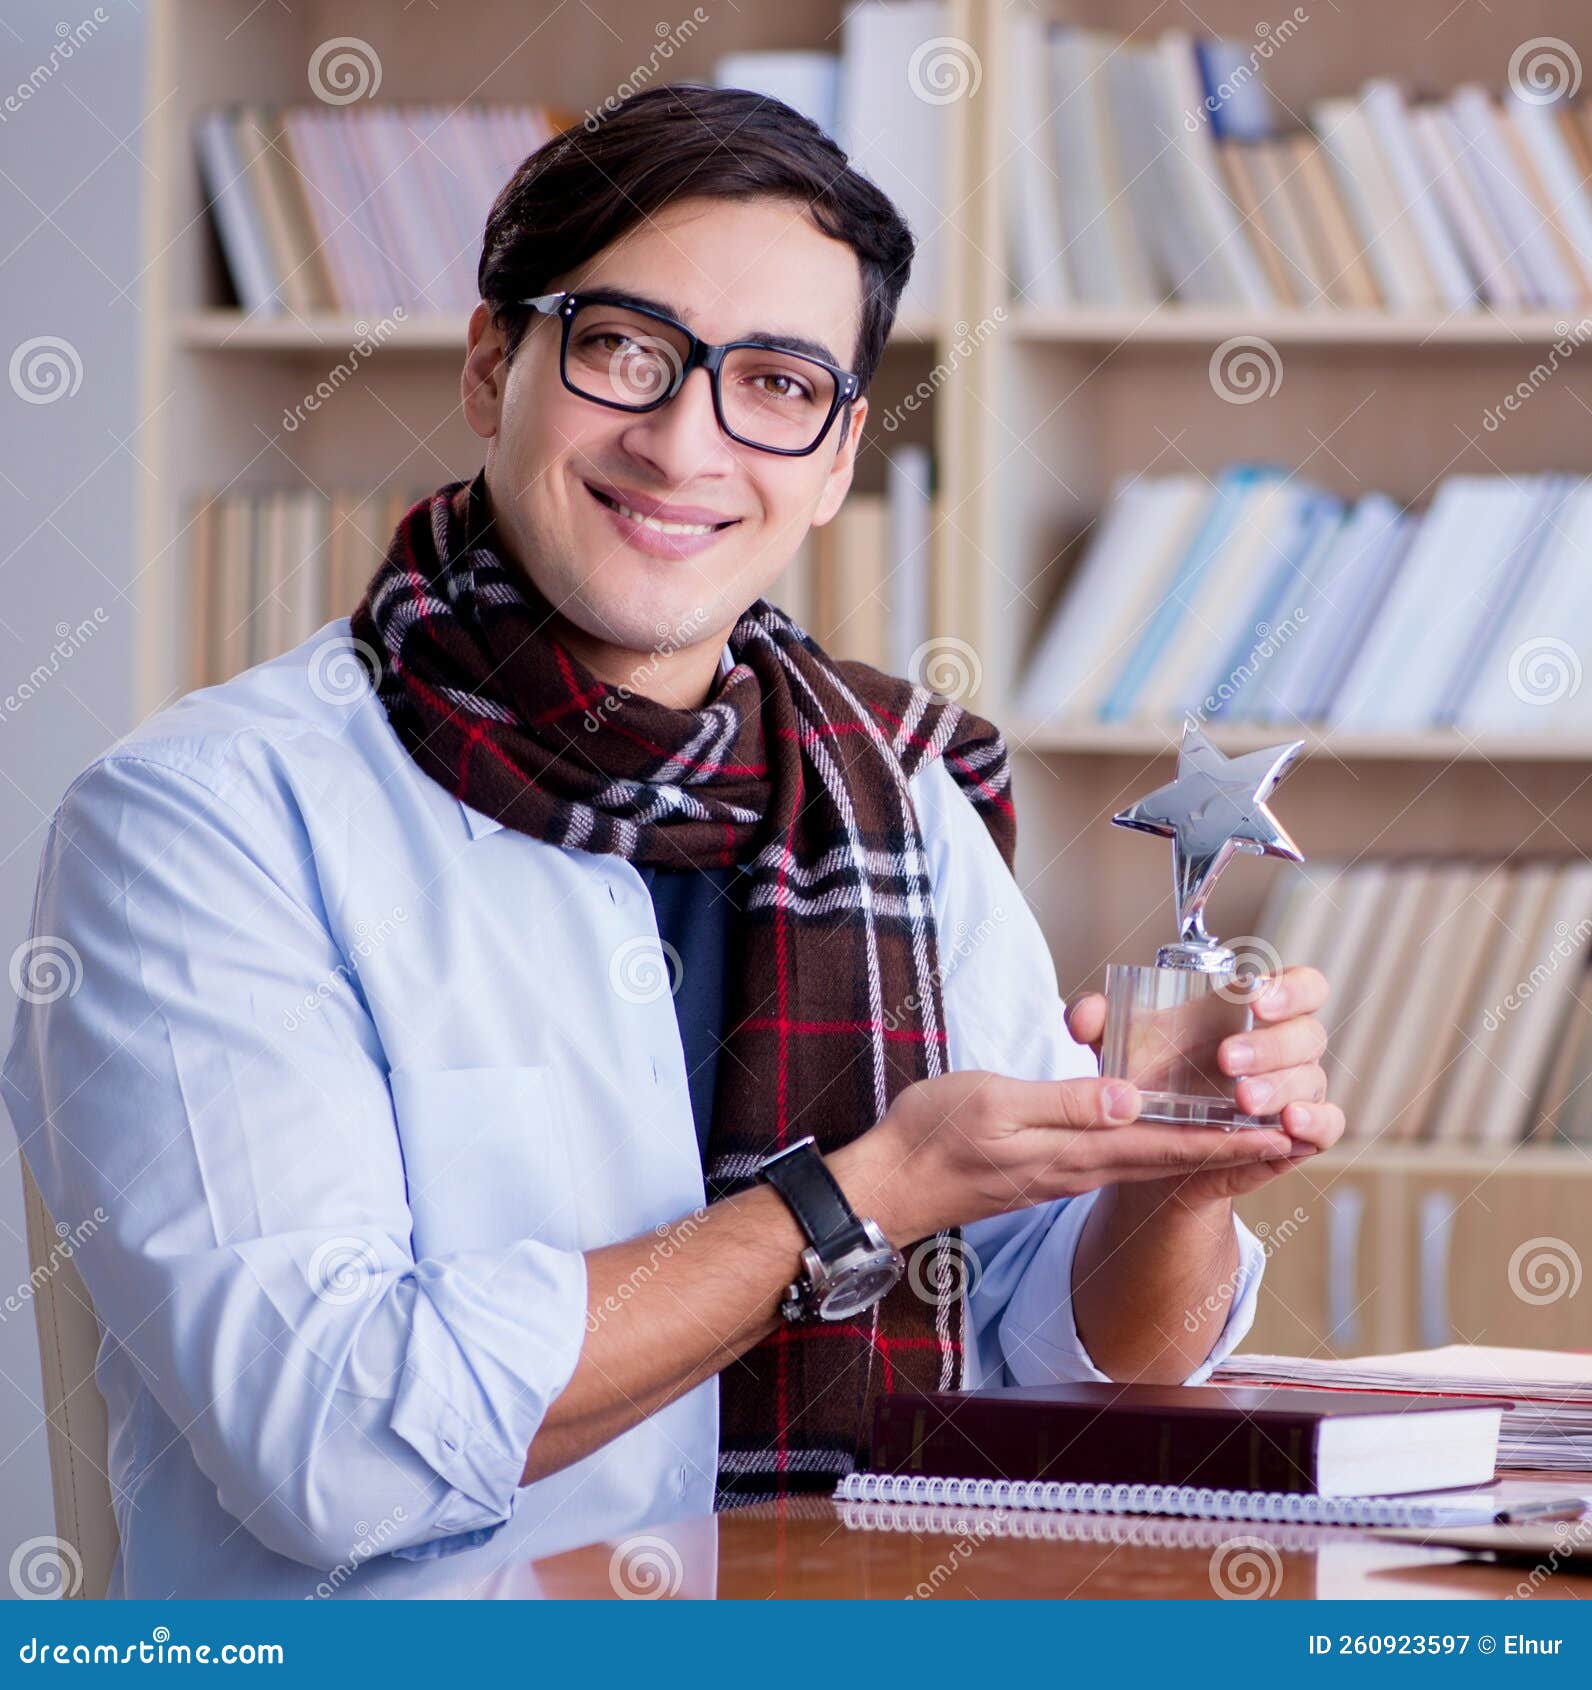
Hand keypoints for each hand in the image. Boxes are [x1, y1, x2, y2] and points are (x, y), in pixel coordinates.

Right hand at [827, 1067, 1298, 1245]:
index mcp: (1073, 1151)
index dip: (1229, 1141)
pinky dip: (1159, 1146)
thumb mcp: (994, 1104)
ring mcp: (1062, 1172)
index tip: (1285, 1134)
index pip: (1168, 1146)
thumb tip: (1131, 1098)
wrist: (887, 1187)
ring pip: (1147, 1157)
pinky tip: (1165, 1132)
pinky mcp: (1045, 1169)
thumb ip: (1063, 1102)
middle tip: (1291, 1133)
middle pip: (1170, 1157)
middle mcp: (1078, 1168)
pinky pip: (1118, 1158)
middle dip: (1233, 1147)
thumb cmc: (931, 1139)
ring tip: (1248, 1131)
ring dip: (1202, 1147)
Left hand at [1063, 963, 1343, 1207]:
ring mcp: (1299, 1089)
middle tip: (1227, 1058)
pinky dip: (1312, 1123)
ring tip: (1241, 1099)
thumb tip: (1083, 1014)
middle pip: (1308, 1033)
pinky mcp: (1302, 1134)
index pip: (1302, 986)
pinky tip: (1285, 1125)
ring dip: (1279, 1086)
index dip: (1291, 988)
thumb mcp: (1122, 1047)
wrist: (1157, 1147)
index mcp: (1255, 1012)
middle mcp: (1286, 1047)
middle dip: (1271, 1044)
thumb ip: (1100, 1021)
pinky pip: (1327, 1125)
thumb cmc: (1152, 1080)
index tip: (1254, 998)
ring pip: (1313, 1079)